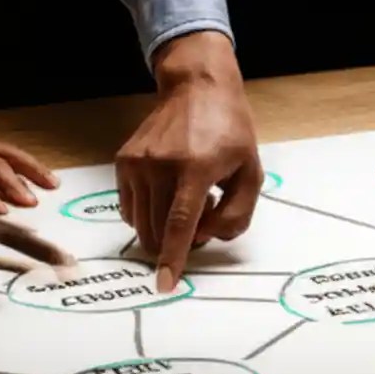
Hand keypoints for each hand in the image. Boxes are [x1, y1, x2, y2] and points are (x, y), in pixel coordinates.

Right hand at [120, 32, 263, 291]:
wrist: (197, 88)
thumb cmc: (229, 131)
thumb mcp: (251, 172)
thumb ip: (234, 214)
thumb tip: (203, 238)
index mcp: (195, 168)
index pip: (179, 224)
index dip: (172, 258)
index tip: (164, 285)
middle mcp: (160, 165)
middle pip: (157, 230)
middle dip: (175, 243)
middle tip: (199, 220)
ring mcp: (137, 163)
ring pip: (140, 224)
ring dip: (162, 229)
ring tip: (185, 200)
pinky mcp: (123, 161)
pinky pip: (130, 208)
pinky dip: (147, 215)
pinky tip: (166, 195)